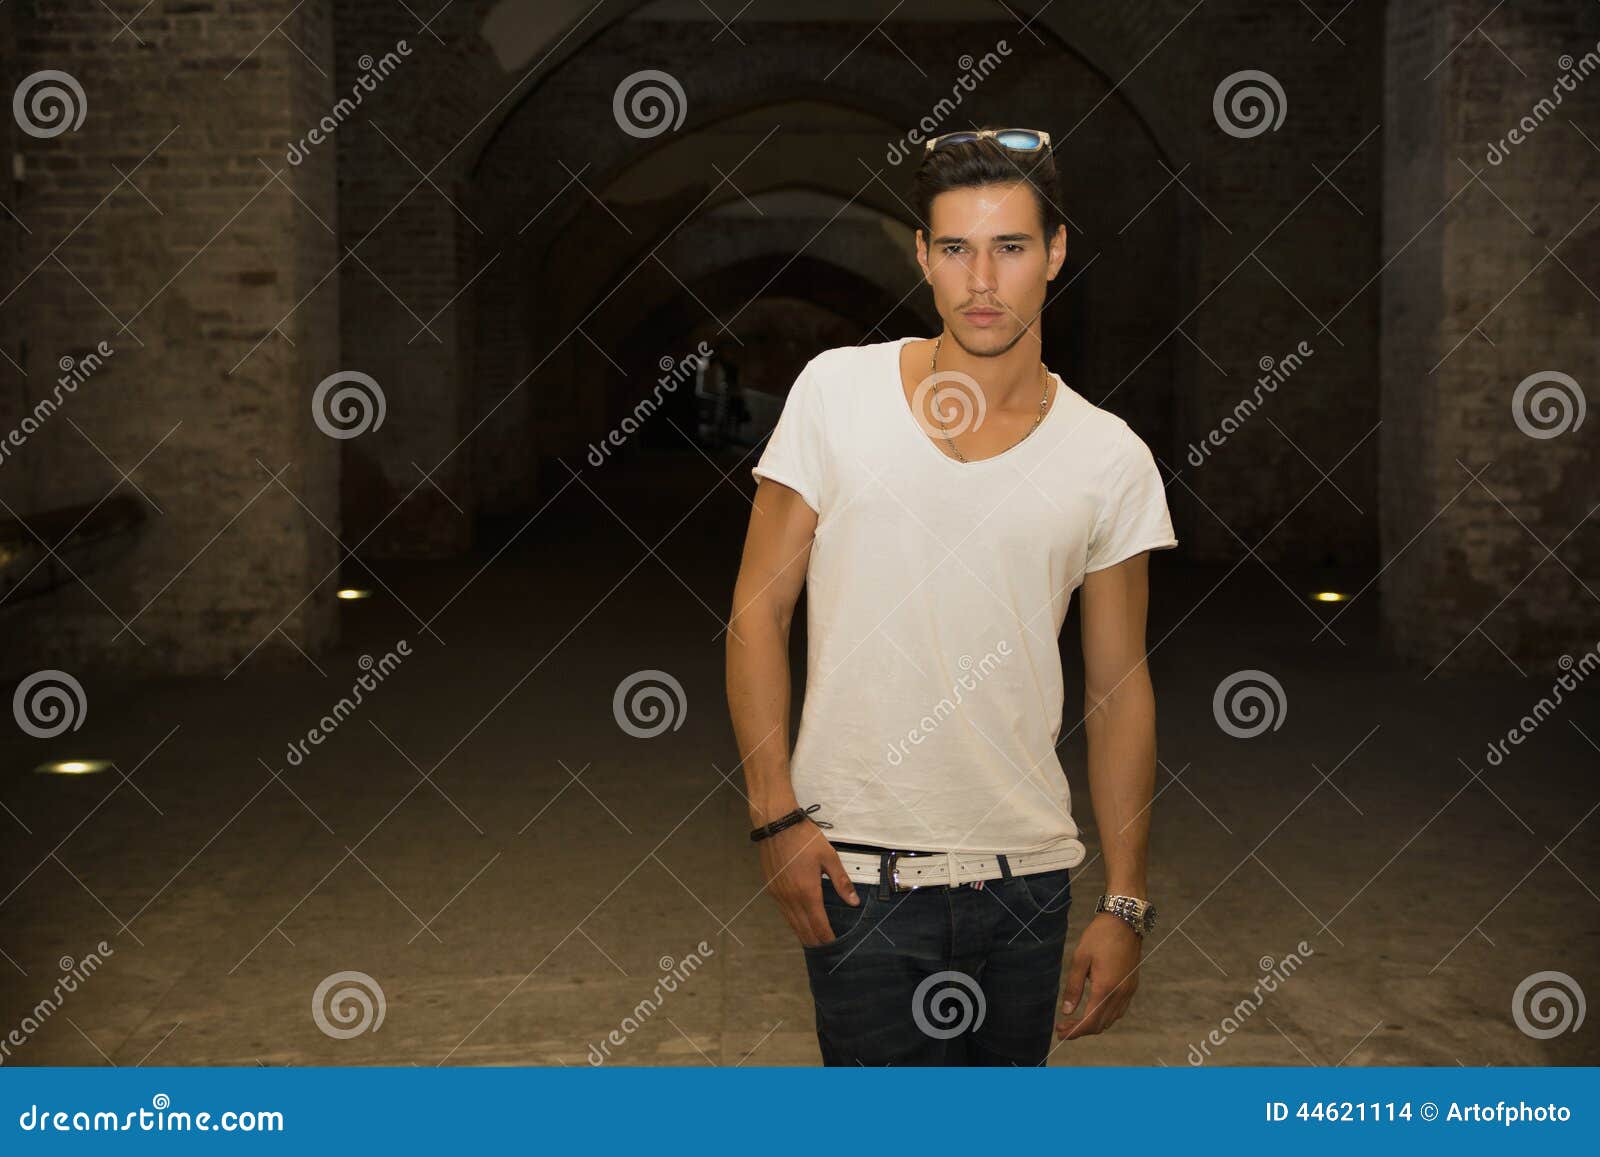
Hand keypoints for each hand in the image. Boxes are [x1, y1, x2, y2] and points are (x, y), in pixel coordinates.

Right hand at [757, 819, 857, 945]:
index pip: (819, 925)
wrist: (776, 824)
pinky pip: (784, 913)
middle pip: (804, 929)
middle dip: (816, 942)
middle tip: (827, 951)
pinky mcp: (772, 889)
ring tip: (814, 943)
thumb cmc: (804, 838)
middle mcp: (791, 898)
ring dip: (803, 934)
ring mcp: (779, 895)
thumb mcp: (829, 857)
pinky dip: (793, 922)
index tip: (835, 947)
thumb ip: (841, 882)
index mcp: (807, 892)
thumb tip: (853, 902)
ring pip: (792, 923)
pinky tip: (799, 923)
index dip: (827, 939)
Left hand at [1056, 913, 1141, 1038]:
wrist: (1125, 921)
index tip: (1060, 1032)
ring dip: (1093, 1024)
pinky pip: (1119, 1010)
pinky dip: (1105, 1016)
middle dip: (1080, 1030)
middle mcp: (1120, 994)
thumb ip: (1073, 987)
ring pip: (1111, 1019)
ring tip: (1075, 1020)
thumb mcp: (1080, 959)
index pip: (1090, 1021)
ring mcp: (1128, 991)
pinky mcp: (1132, 986)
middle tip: (1063, 1027)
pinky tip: (1093, 1009)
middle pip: (1100, 1024)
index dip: (1074, 1032)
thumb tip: (1066, 1011)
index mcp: (1105, 988)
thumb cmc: (1100, 936)